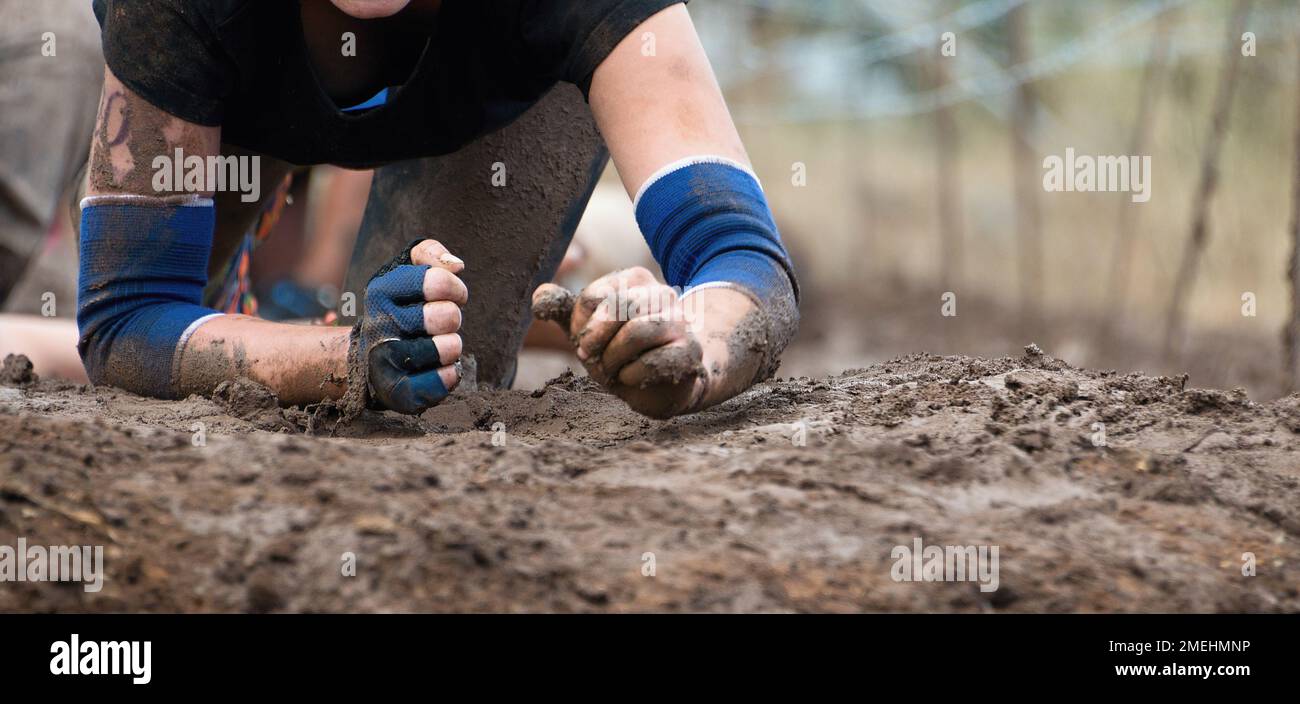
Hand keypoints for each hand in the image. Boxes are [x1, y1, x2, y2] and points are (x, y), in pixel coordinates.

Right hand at [354, 239, 466, 413]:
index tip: (451, 296)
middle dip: (453, 318)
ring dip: (453, 346)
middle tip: (441, 323)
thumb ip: (429, 254)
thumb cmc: (400, 308)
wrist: (368, 358)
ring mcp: (385, 361)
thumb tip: (456, 265)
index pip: (437, 281)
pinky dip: (451, 375)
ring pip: (447, 349)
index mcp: (382, 291)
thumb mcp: (405, 269)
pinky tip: (444, 368)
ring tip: (441, 345)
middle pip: (447, 316)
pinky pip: (441, 382)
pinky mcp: (397, 391)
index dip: (455, 288)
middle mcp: (379, 325)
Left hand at [532, 267, 770, 418]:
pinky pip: (655, 361)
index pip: (594, 297)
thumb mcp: (589, 328)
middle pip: (618, 307)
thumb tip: (539, 299)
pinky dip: (633, 375)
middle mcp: (662, 294)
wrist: (666, 381)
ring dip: (614, 359)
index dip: (581, 325)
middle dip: (595, 340)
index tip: (584, 342)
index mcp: (635, 279)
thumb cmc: (624, 350)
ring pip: (638, 332)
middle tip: (590, 358)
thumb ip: (563, 310)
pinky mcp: (690, 352)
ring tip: (612, 371)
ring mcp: (680, 322)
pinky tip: (631, 378)